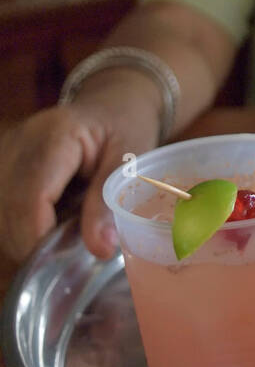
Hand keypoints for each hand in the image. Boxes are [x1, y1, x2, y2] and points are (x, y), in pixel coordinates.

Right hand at [0, 85, 159, 263]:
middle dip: (32, 245)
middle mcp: (19, 144)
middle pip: (8, 211)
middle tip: (66, 258)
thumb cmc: (125, 126)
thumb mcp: (130, 159)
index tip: (62, 263)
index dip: (39, 238)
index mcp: (54, 136)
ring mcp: (6, 155)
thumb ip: (109, 201)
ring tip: (61, 237)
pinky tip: (48, 226)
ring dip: (25, 238)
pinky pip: (3, 210)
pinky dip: (22, 228)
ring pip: (0, 215)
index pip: (29, 197)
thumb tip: (99, 250)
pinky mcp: (3, 168)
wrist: (111, 104)